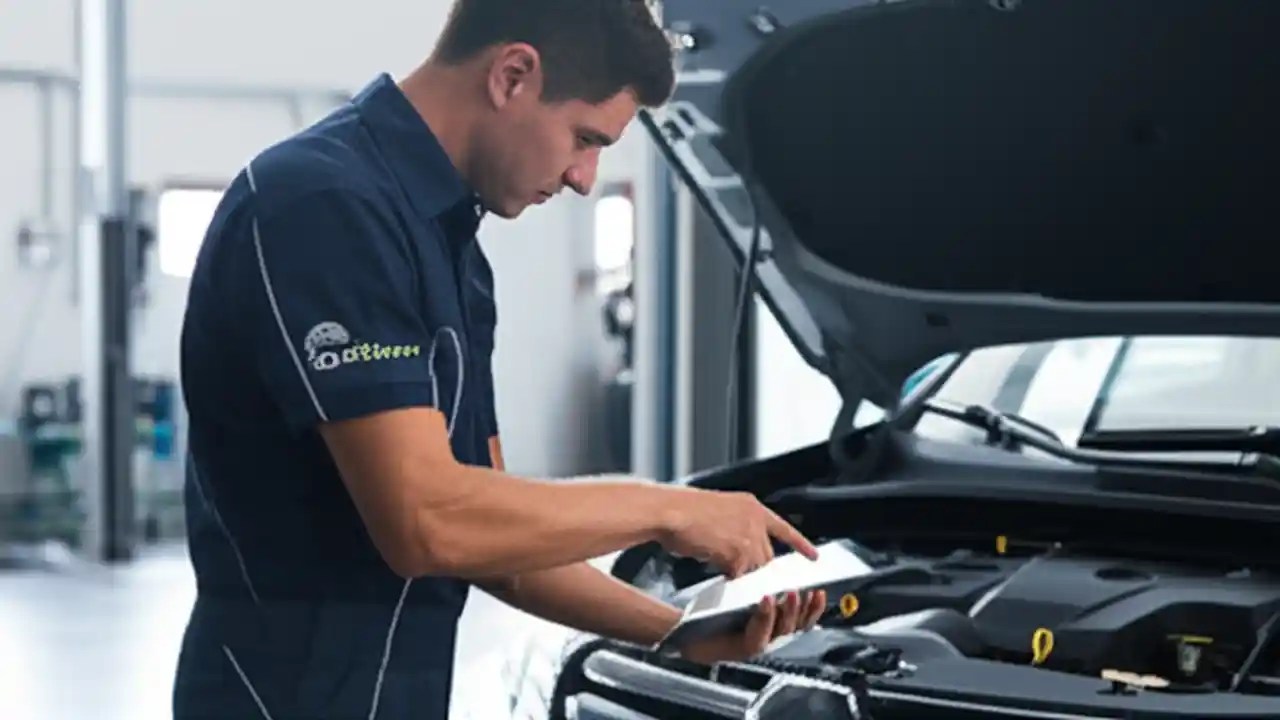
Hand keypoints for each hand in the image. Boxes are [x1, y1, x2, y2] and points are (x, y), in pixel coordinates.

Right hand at [658, 488, 818, 577]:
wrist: (669, 511)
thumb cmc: (681, 510)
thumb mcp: (718, 510)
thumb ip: (735, 528)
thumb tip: (736, 549)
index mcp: (751, 506)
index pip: (783, 529)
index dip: (800, 544)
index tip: (813, 556)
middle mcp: (755, 521)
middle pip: (766, 556)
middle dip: (753, 566)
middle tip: (731, 566)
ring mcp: (749, 538)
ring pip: (753, 569)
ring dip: (739, 573)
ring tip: (716, 563)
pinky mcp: (739, 555)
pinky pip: (738, 578)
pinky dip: (727, 579)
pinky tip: (713, 569)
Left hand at [677, 590, 826, 664]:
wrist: (691, 629)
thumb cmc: (718, 610)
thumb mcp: (746, 593)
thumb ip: (764, 585)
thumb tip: (778, 563)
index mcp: (776, 621)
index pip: (803, 616)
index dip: (814, 606)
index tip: (819, 590)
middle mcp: (772, 635)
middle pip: (798, 625)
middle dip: (803, 607)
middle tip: (804, 591)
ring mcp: (760, 643)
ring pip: (781, 630)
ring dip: (787, 611)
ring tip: (787, 594)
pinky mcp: (744, 650)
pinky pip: (759, 635)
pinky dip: (764, 618)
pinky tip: (764, 602)